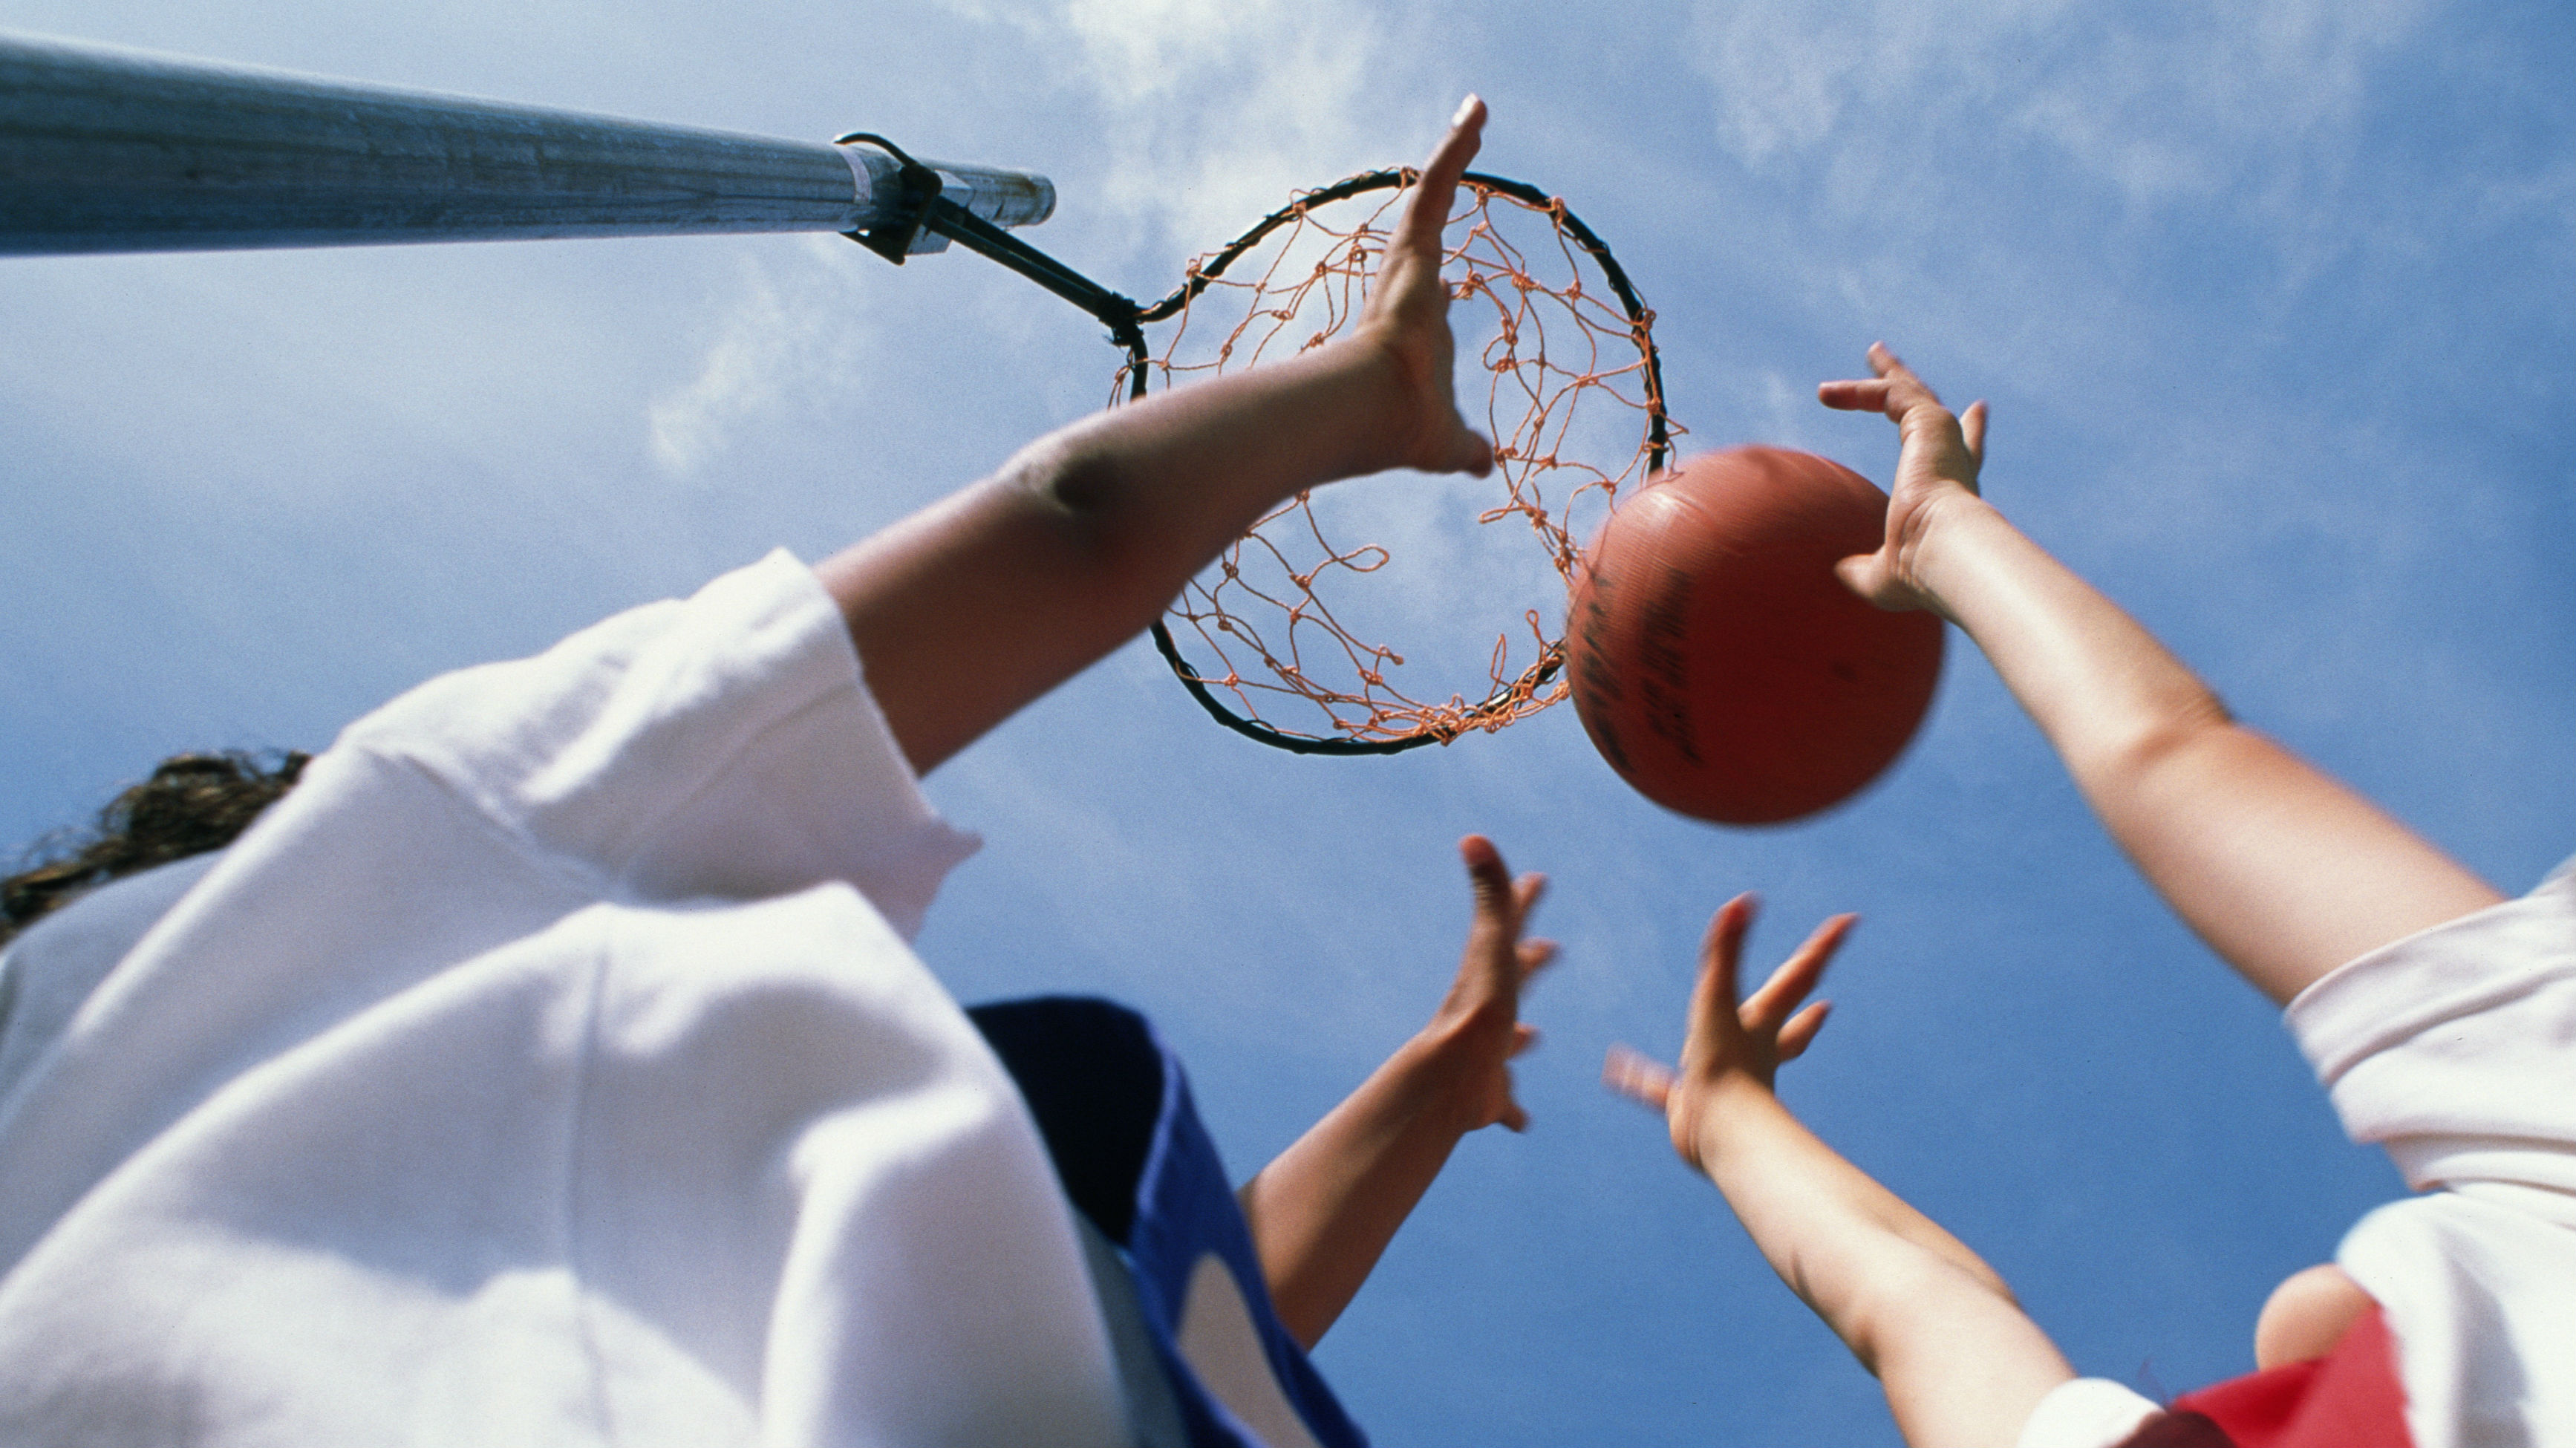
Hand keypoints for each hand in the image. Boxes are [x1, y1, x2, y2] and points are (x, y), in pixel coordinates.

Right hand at [1356, 96, 1496, 478]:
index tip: (1454, 286)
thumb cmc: (1401, 430)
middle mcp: (1407, 291)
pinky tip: (1479, 110)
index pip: (1432, 301)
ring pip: (1432, 193)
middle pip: (1428, 234)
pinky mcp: (1412, 246)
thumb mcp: (1446, 442)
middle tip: (1459, 162)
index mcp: (1414, 334)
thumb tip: (1486, 465)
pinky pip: (1437, 183)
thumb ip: (1466, 448)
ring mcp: (1407, 265)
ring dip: (1454, 152)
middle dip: (1440, 199)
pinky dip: (1457, 147)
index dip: (1442, 293)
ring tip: (1477, 114)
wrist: (1371, 411)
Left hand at [1416, 833, 1553, 1133]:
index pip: (1509, 928)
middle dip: (1531, 963)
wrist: (1450, 1079)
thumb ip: (1489, 894)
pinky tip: (1519, 1122)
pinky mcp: (1489, 1096)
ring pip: (1508, 1044)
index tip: (1537, 881)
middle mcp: (1488, 1013)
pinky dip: (1513, 1110)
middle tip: (1551, 950)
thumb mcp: (1491, 946)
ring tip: (1533, 1037)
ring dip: (1521, 1038)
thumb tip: (1471, 836)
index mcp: (1491, 976)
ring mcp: (1488, 1055)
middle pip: (1513, 981)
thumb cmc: (1476, 1011)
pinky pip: (1506, 1103)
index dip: (1523, 902)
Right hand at [1604, 896, 1847, 1170]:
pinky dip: (1637, 1077)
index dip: (1823, 946)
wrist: (1717, 1135)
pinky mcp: (1687, 1105)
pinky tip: (1615, 1071)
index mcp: (1763, 1023)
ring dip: (1718, 1047)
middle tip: (1824, 1002)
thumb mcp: (1719, 998)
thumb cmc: (1725, 1067)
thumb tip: (1742, 902)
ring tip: (1699, 1040)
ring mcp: (1720, 1080)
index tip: (1848, 922)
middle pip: (1787, 1024)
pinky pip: (1656, 1087)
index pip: (1799, 975)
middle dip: (1804, 1012)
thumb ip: (1726, 949)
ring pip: (1724, 1060)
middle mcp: (1751, 1051)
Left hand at [1818, 342, 1986, 614]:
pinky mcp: (1930, 422)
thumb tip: (1840, 572)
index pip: (1965, 455)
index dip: (1972, 434)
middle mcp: (1953, 459)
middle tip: (1897, 366)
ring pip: (1912, 393)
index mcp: (1952, 492)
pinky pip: (1890, 393)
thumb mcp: (1884, 576)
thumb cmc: (1920, 571)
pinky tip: (1827, 394)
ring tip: (1871, 352)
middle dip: (1914, 387)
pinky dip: (1859, 391)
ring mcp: (1944, 438)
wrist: (1943, 552)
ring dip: (1887, 374)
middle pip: (1932, 412)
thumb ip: (1863, 571)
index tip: (1977, 412)